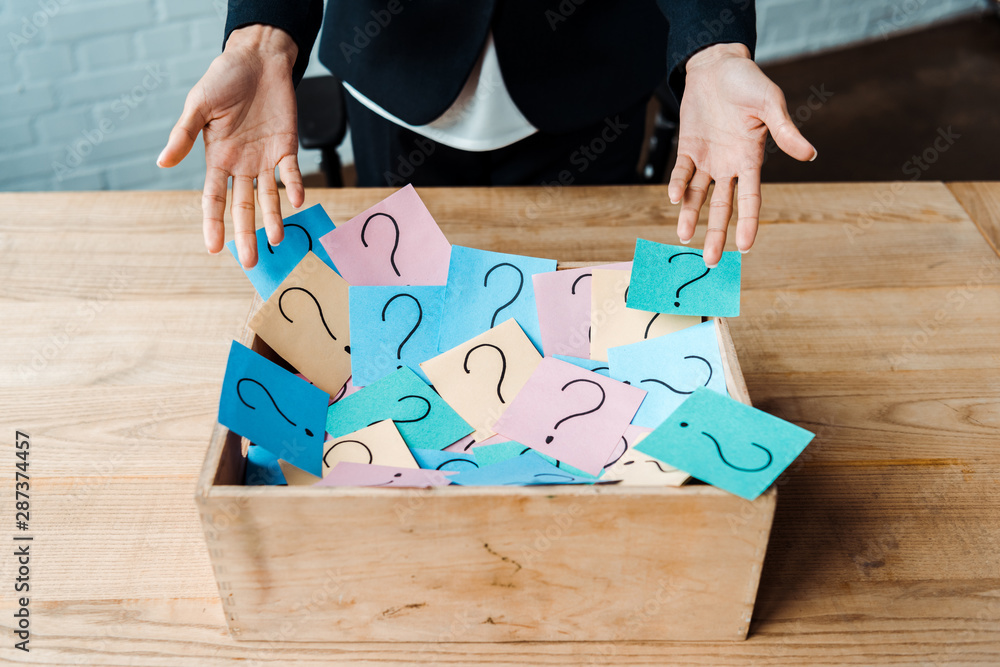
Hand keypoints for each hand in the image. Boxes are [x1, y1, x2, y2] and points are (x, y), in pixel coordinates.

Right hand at [157, 25, 303, 268]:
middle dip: (247, 233)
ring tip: (278, 239)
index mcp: (216, 158)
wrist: (257, 59)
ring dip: (274, 218)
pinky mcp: (287, 147)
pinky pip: (291, 172)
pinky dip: (294, 186)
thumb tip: (163, 162)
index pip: (214, 198)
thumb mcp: (198, 105)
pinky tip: (297, 202)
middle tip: (251, 262)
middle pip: (243, 206)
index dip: (214, 223)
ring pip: (269, 196)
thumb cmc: (223, 79)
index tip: (214, 249)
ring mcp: (265, 158)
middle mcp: (241, 164)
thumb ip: (183, 135)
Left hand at [667, 43, 815, 267]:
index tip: (745, 247)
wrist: (718, 65)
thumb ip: (785, 130)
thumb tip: (809, 155)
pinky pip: (682, 172)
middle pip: (722, 207)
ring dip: (691, 216)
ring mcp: (707, 159)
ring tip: (684, 238)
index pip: (751, 199)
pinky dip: (678, 185)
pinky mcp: (688, 148)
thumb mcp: (770, 104)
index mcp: (751, 160)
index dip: (748, 223)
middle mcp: (728, 166)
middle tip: (711, 261)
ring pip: (698, 196)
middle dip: (716, 234)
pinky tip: (676, 199)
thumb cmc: (749, 82)